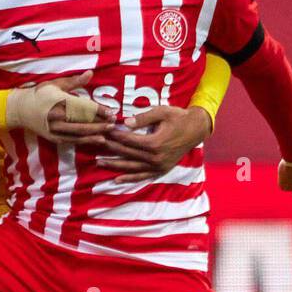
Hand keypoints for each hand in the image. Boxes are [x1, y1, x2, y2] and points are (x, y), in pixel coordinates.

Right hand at [6, 71, 116, 144]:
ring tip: (108, 133)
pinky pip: (72, 140)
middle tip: (114, 123)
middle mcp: (57, 116)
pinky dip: (85, 141)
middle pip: (83, 121)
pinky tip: (96, 140)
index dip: (98, 110)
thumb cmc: (40, 94)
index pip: (83, 107)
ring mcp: (55, 129)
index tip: (110, 112)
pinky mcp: (54, 138)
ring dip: (95, 133)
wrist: (20, 109)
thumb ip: (75, 81)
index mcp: (59, 101)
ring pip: (78, 133)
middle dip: (99, 123)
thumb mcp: (56, 84)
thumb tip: (91, 73)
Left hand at [94, 105, 211, 182]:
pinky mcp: (161, 170)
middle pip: (128, 154)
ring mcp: (159, 166)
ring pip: (132, 167)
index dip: (115, 136)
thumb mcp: (162, 112)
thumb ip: (143, 118)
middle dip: (110, 149)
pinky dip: (130, 178)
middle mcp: (156, 158)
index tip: (103, 131)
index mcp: (155, 143)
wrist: (196, 129)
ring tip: (99, 162)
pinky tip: (117, 179)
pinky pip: (143, 176)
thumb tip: (125, 122)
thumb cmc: (178, 117)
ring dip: (115, 165)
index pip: (129, 141)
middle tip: (96, 145)